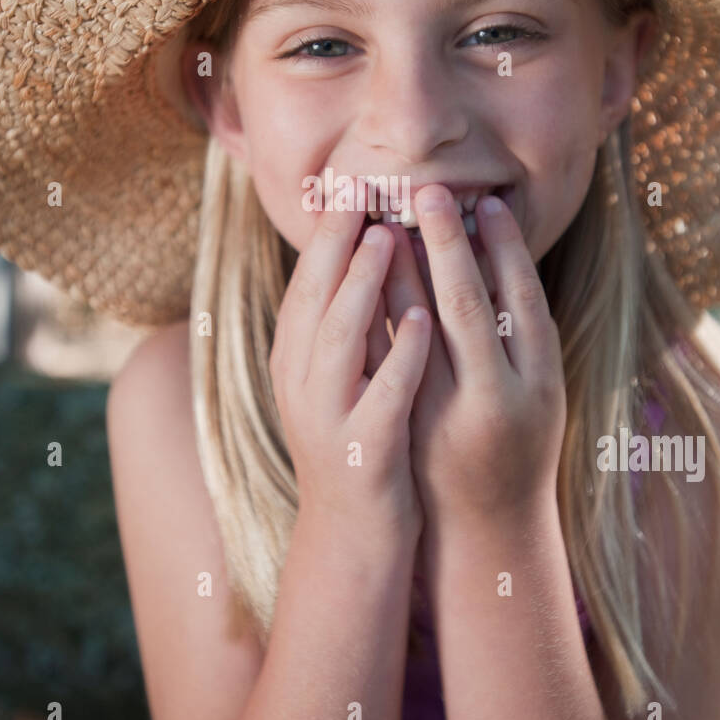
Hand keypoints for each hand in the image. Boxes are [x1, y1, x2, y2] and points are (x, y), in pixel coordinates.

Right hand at [269, 192, 431, 545]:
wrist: (352, 536)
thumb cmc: (357, 442)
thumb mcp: (339, 380)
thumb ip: (344, 325)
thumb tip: (361, 258)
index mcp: (296, 362)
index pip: (305, 284)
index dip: (325, 233)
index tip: (348, 182)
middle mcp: (301, 384)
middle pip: (313, 299)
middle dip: (337, 242)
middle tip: (363, 190)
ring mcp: (328, 419)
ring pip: (339, 340)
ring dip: (363, 285)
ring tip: (389, 237)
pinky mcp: (363, 452)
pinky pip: (382, 395)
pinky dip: (399, 355)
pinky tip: (423, 319)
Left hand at [379, 186, 566, 525]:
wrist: (485, 528)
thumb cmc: (518, 445)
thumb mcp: (539, 392)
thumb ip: (523, 333)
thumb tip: (495, 253)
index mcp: (541, 384)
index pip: (525, 300)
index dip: (507, 249)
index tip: (486, 203)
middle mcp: (497, 399)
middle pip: (471, 307)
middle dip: (449, 245)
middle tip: (430, 190)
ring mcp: (447, 416)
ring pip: (422, 331)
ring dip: (404, 273)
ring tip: (390, 222)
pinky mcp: (408, 428)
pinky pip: (389, 360)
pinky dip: (379, 315)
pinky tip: (367, 277)